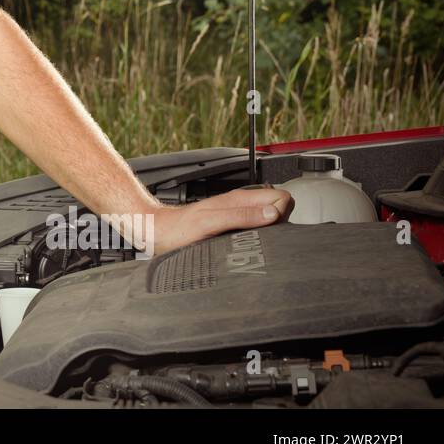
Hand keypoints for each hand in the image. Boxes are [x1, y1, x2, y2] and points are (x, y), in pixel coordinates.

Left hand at [146, 186, 293, 254]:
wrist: (158, 233)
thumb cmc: (179, 229)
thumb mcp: (211, 223)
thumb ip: (241, 216)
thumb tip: (273, 214)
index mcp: (240, 199)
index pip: (282, 197)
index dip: (284, 212)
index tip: (276, 227)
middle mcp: (241, 205)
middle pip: (279, 208)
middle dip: (282, 222)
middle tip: (267, 237)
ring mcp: (237, 215)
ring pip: (269, 218)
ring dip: (271, 230)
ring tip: (257, 243)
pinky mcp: (232, 226)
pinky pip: (256, 228)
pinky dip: (259, 236)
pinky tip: (250, 246)